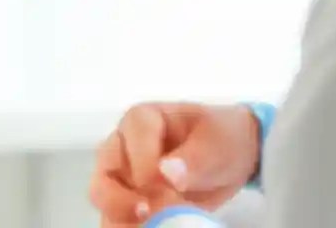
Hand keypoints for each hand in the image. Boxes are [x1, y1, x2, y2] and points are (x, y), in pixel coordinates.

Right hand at [88, 103, 260, 225]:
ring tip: (148, 227)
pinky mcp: (127, 200)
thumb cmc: (220, 138)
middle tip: (147, 213)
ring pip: (103, 198)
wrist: (232, 156)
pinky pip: (114, 217)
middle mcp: (122, 145)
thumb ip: (195, 158)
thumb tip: (167, 173)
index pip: (133, 136)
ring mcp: (121, 175)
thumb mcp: (217, 143)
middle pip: (105, 172)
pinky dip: (125, 226)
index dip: (145, 163)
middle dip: (120, 198)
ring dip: (120, 217)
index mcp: (142, 119)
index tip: (167, 185)